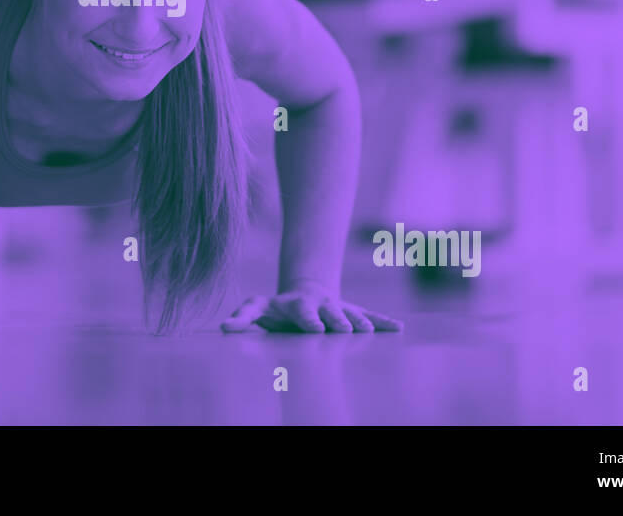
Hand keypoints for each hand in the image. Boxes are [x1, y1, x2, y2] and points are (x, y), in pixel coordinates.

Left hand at [221, 282, 402, 332]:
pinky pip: (370, 316)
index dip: (308, 319)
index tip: (314, 329)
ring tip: (370, 330)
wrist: (306, 291)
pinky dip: (383, 322)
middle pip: (330, 311)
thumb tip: (224, 328)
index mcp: (298, 304)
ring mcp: (339, 308)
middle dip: (337, 320)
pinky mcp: (353, 312)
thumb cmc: (277, 307)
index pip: (302, 311)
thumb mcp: (257, 308)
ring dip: (362, 322)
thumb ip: (243, 317)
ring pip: (352, 313)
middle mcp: (321, 304)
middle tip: (346, 330)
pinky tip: (398, 328)